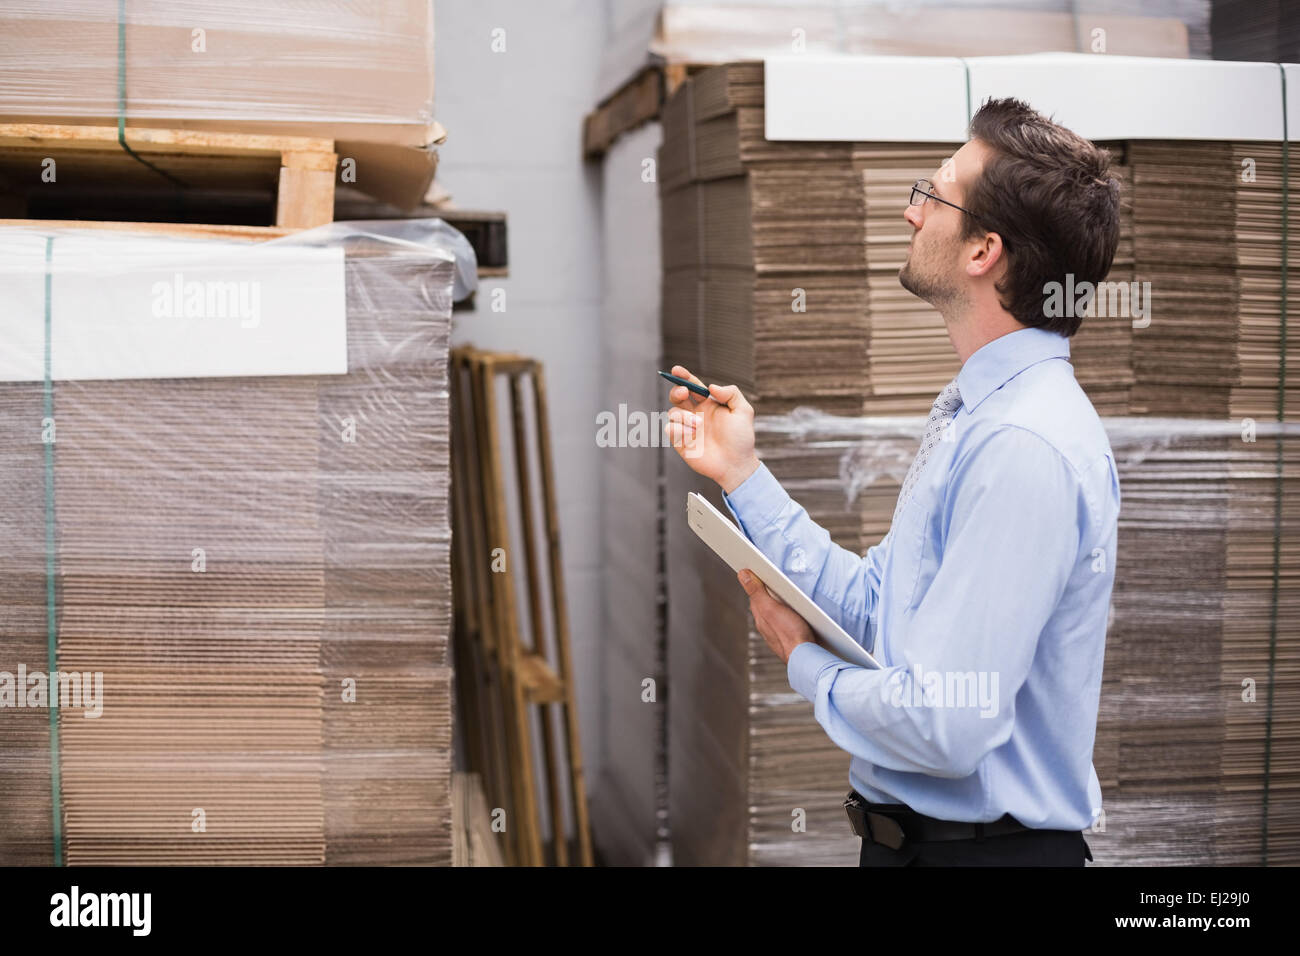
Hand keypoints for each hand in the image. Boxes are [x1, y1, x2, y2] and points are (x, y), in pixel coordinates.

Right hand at [662, 365, 759, 492]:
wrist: (736, 464)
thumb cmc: (741, 439)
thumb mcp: (743, 411)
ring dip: (683, 416)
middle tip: (683, 392)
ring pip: (672, 413)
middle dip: (676, 390)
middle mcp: (695, 414)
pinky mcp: (680, 442)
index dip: (683, 376)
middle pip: (677, 396)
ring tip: (699, 426)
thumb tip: (711, 387)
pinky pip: (670, 430)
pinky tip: (692, 435)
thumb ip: (731, 393)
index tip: (677, 370)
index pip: (693, 386)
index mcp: (708, 404)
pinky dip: (678, 429)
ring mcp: (687, 428)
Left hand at [738, 569, 812, 663]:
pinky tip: (798, 612)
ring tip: (789, 593)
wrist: (807, 658)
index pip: (755, 595)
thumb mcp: (771, 608)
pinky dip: (790, 614)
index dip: (756, 582)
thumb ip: (757, 592)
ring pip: (777, 613)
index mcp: (761, 617)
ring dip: (781, 603)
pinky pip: (788, 621)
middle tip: (774, 578)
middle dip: (769, 591)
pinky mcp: (792, 638)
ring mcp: (779, 633)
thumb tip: (742, 575)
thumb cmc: (790, 634)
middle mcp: (767, 626)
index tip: (756, 569)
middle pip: (766, 603)